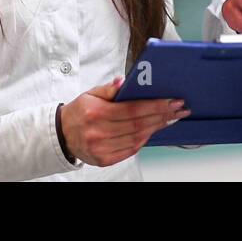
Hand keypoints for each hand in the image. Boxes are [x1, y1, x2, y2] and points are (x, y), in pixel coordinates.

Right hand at [58, 77, 189, 166]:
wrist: (62, 134)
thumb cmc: (79, 111)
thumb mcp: (91, 94)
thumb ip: (110, 88)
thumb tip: (124, 81)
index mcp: (96, 113)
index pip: (133, 109)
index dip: (156, 106)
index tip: (172, 101)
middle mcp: (98, 132)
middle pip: (139, 124)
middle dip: (162, 116)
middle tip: (179, 110)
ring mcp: (101, 148)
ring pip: (137, 138)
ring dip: (156, 128)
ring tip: (170, 119)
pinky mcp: (104, 159)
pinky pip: (130, 150)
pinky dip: (144, 140)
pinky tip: (152, 131)